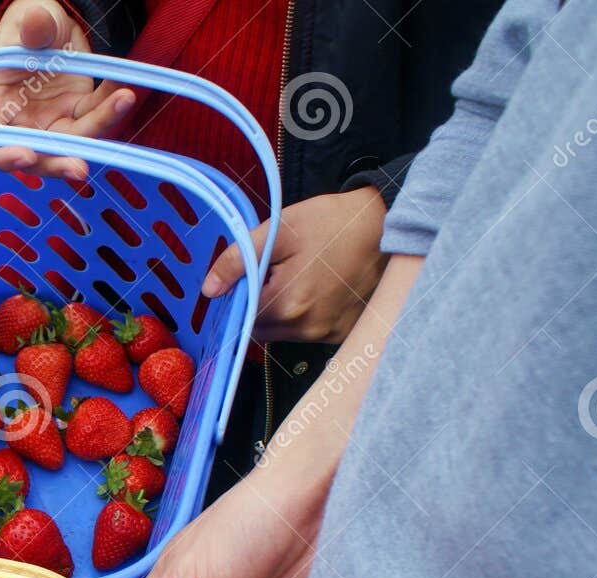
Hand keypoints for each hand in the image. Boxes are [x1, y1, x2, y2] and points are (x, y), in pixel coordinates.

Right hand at [0, 0, 135, 179]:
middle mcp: (18, 122)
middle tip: (78, 168)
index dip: (4, 155)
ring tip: (122, 102)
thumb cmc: (24, 26)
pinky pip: (94, 116)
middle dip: (56, 164)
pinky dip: (110, 106)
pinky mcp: (74, 114)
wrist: (48, 24)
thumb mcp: (24, 22)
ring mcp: (48, 122)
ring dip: (96, 134)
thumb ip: (30, 28)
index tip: (27, 155)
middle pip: (33, 157)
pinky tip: (123, 88)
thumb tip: (35, 21)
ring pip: (69, 144)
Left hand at [203, 187, 388, 343]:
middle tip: (279, 271)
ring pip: (283, 333)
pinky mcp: (343, 334)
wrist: (386, 225)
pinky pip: (308, 332)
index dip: (239, 295)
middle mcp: (307, 329)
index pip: (241, 315)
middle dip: (260, 304)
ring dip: (281, 312)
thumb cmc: (333, 223)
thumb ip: (239, 260)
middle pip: (260, 329)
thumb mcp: (280, 231)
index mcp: (287, 305)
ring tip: (302, 277)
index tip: (249, 276)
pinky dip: (304, 316)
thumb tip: (210, 290)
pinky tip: (318, 289)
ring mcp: (327, 335)